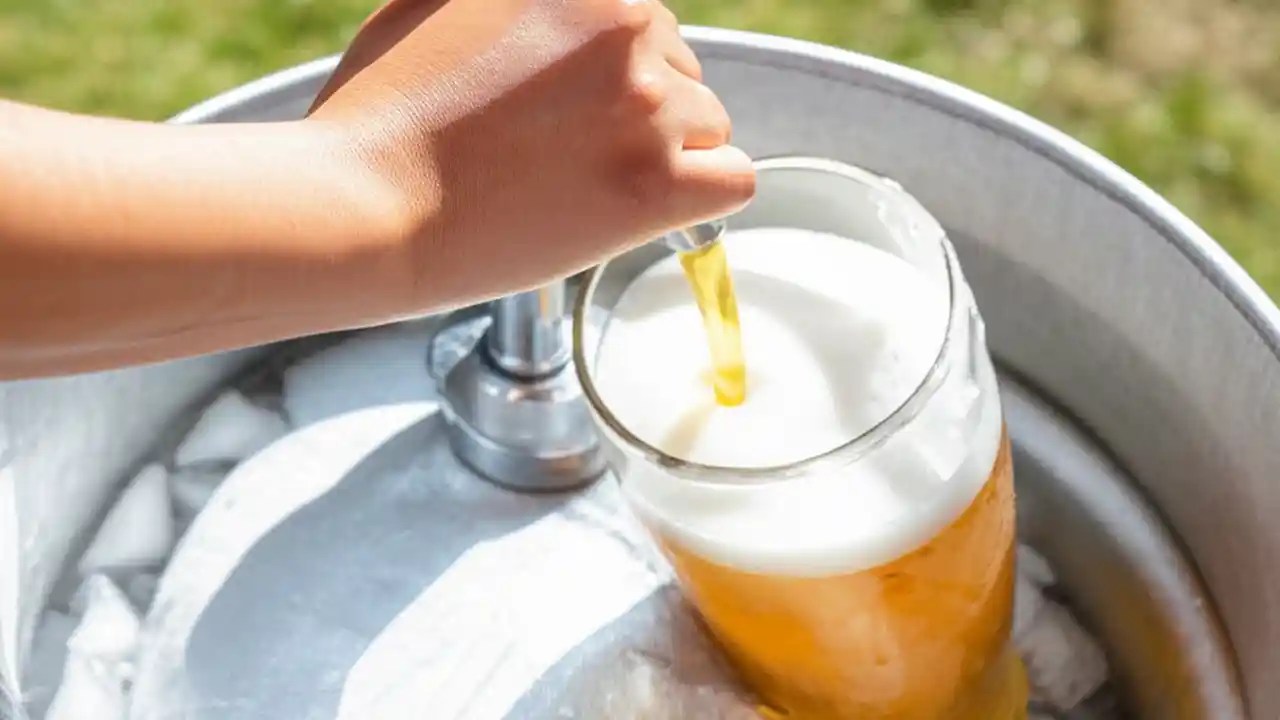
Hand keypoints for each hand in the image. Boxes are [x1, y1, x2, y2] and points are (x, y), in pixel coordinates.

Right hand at [309, 0, 755, 309]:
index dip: (611, 58)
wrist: (365, 206)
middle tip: (562, 144)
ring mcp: (647, 102)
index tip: (579, 96)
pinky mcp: (656, 183)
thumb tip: (557, 8)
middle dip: (633, 102)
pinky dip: (701, 195)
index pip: (639, 15)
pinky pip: (734, 179)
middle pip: (675, 62)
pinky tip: (647, 204)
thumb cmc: (383, 111)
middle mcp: (626, 22)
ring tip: (580, 180)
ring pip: (705, 122)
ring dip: (659, 151)